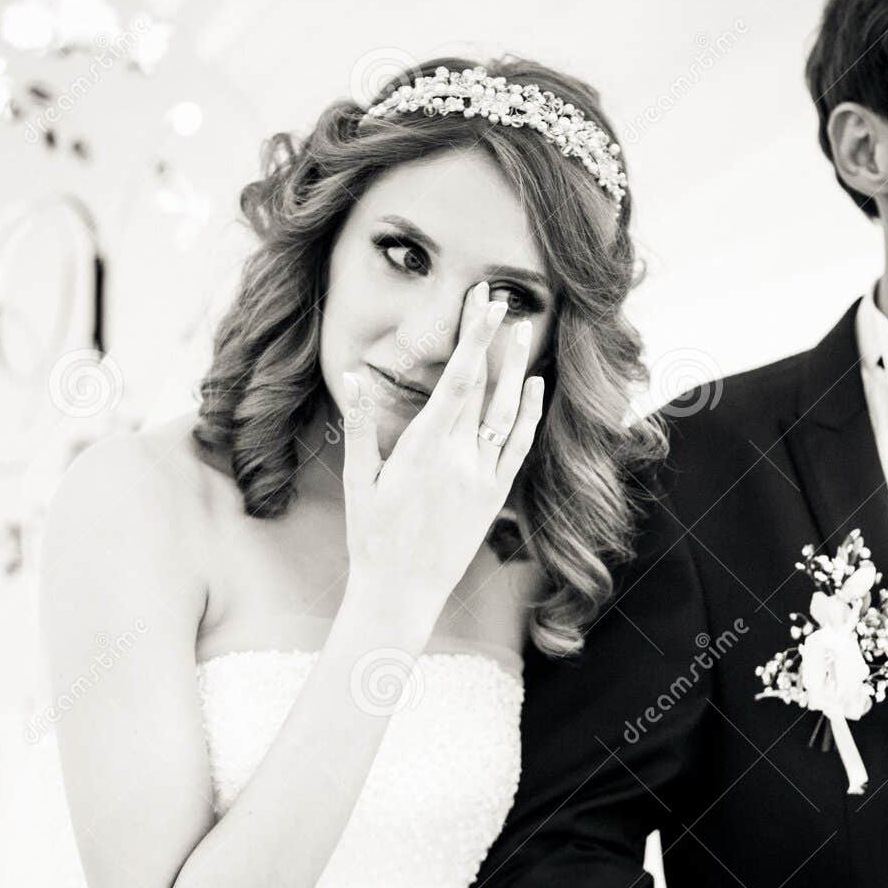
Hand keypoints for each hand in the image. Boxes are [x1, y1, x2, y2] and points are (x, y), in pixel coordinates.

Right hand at [341, 281, 543, 616]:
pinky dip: (530, 412)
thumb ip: (360, 424)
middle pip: (482, 383)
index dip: (472, 336)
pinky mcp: (494, 496)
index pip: (457, 378)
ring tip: (520, 326)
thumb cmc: (372, 536)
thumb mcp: (358, 479)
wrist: (401, 592)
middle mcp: (459, 458)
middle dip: (489, 336)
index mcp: (423, 449)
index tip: (481, 301)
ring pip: (506, 410)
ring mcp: (482, 477)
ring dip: (514, 365)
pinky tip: (534, 383)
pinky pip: (518, 446)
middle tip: (498, 295)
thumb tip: (353, 375)